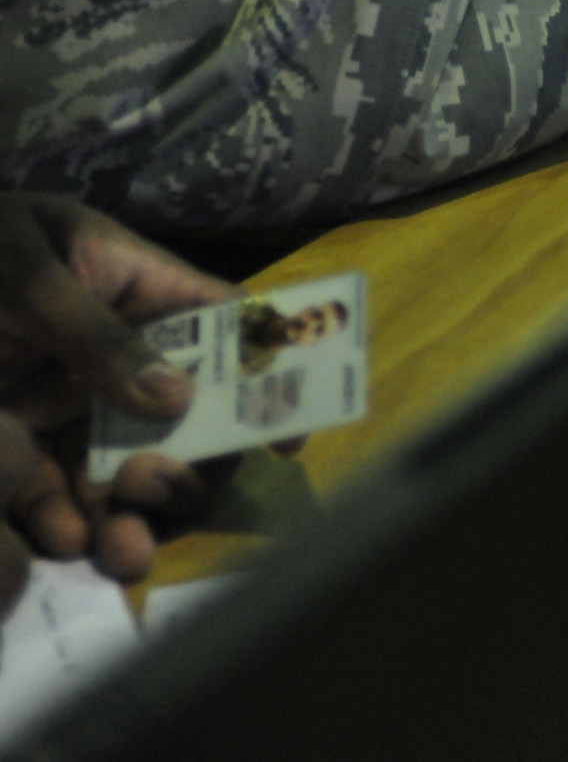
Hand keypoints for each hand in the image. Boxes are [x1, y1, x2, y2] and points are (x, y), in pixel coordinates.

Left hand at [0, 195, 233, 588]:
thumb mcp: (24, 274)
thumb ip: (96, 331)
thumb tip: (177, 397)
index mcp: (130, 280)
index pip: (219, 317)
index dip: (265, 364)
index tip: (288, 428)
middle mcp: (111, 346)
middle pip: (184, 410)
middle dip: (190, 462)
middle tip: (159, 489)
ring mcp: (66, 399)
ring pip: (128, 463)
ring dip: (137, 511)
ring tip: (125, 547)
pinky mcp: (19, 446)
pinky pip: (61, 492)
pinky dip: (71, 523)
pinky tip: (67, 541)